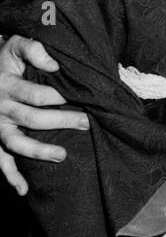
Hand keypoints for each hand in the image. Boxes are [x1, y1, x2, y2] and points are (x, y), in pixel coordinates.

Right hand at [0, 35, 90, 194]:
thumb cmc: (3, 59)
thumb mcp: (14, 46)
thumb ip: (32, 48)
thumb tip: (53, 63)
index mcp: (6, 85)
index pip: (34, 95)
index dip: (57, 97)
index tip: (79, 98)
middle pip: (30, 119)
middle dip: (60, 121)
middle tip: (85, 122)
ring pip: (15, 143)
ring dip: (38, 152)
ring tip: (62, 156)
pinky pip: (0, 160)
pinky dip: (10, 177)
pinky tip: (23, 190)